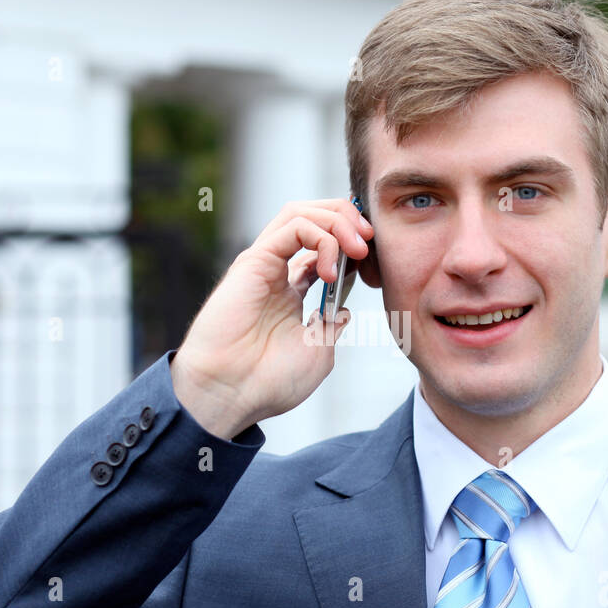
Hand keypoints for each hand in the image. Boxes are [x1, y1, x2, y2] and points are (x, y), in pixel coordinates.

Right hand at [170, 198, 373, 439]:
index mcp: (291, 293)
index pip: (323, 247)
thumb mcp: (317, 353)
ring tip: (358, 247)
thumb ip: (331, 326)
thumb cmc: (268, 382)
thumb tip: (344, 311)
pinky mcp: (255, 260)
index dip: (352, 243)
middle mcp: (277, 272)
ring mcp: (265, 263)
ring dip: (338, 220)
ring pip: (302, 213)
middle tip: (370, 240)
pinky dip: (321, 235)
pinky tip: (330, 269)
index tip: (375, 259)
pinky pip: (293, 225)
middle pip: (314, 219)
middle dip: (349, 220)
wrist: (232, 394)